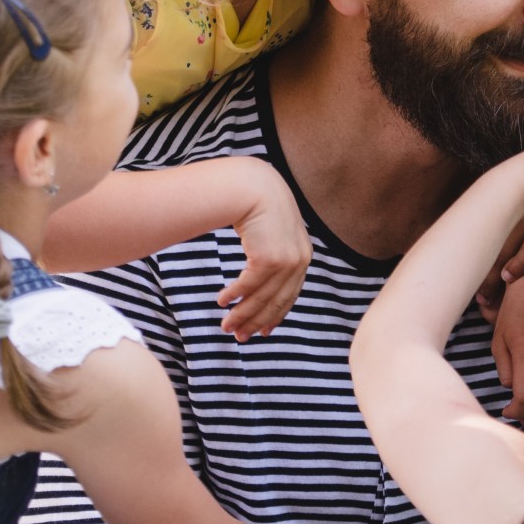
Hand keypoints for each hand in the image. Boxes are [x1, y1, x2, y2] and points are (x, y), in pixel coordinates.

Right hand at [217, 160, 311, 341]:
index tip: (263, 331)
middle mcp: (299, 261)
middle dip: (256, 321)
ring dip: (242, 314)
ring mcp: (287, 260)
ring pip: (262, 297)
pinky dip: (234, 296)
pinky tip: (221, 301)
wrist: (254, 186)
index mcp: (302, 256)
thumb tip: (260, 271)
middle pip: (277, 302)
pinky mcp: (270, 258)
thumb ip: (271, 251)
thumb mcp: (271, 230)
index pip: (290, 294)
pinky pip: (249, 285)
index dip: (275, 315)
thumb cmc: (259, 205)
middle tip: (239, 337)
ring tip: (226, 326)